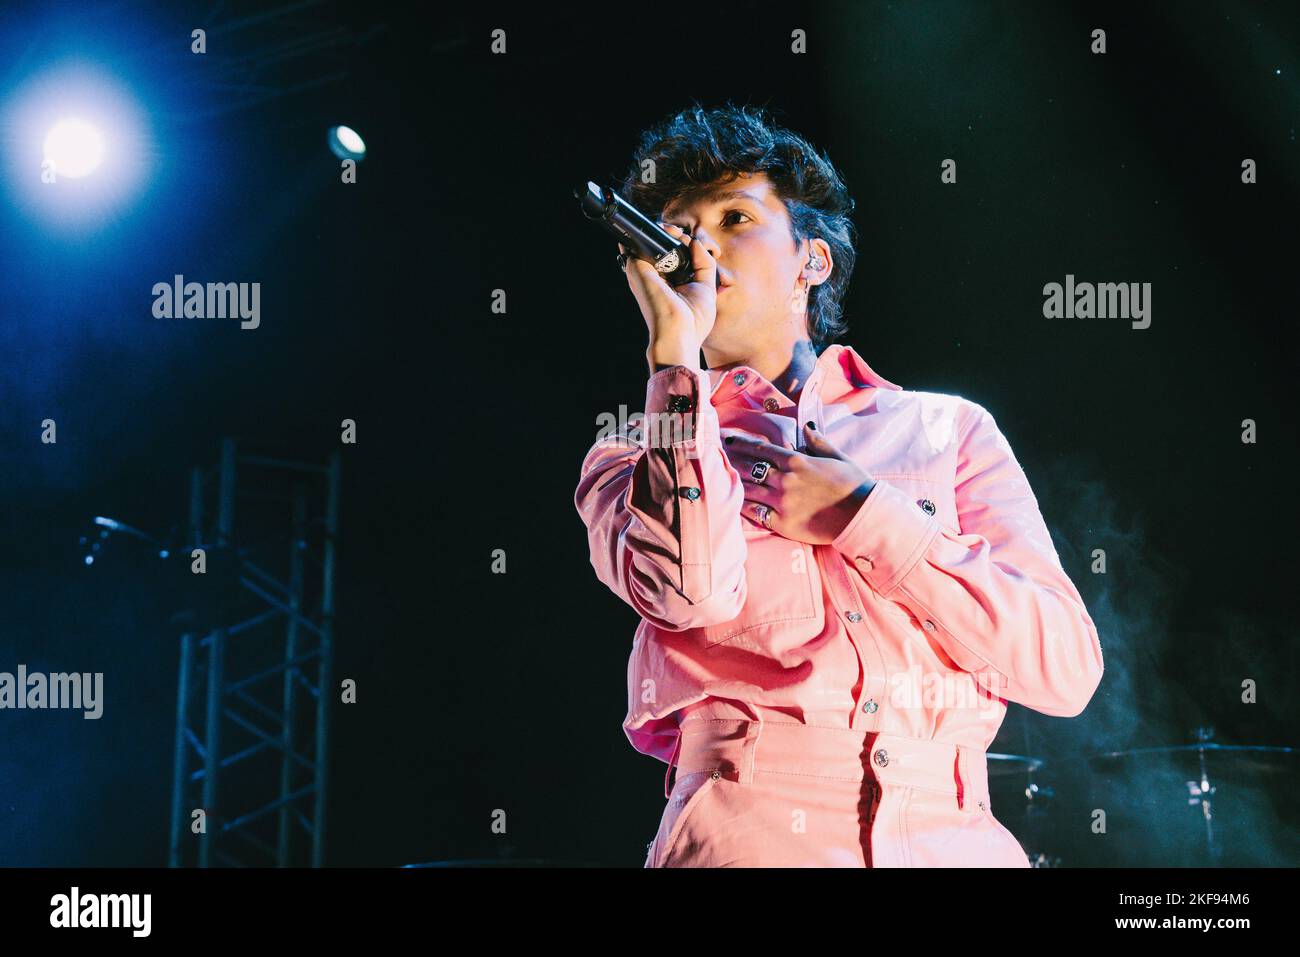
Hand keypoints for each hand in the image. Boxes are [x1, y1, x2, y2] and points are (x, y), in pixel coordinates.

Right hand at [618, 223, 717, 368]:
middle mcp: (655, 278)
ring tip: (675, 232)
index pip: (672, 257)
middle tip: (681, 234)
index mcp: (669, 284)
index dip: (681, 244)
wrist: (679, 336)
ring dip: (663, 232)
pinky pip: (639, 244)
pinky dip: (654, 235)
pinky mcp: (638, 271)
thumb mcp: (706, 287)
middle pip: (660, 247)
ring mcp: (644, 274)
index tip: (692, 243)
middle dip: (672, 235)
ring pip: (650, 243)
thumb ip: (704, 263)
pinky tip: (669, 233)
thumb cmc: (693, 321)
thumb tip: (695, 241)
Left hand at [723, 423, 875, 544]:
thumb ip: (817, 441)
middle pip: (749, 468)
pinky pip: (755, 514)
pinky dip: (744, 507)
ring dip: (734, 484)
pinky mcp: (782, 524)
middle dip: (732, 462)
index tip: (729, 440)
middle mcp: (785, 480)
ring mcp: (781, 503)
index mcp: (797, 461)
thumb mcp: (836, 456)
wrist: (862, 516)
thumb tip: (805, 426)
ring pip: (748, 490)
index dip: (742, 443)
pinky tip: (735, 504)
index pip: (761, 449)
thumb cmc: (853, 484)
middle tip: (718, 458)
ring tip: (721, 480)